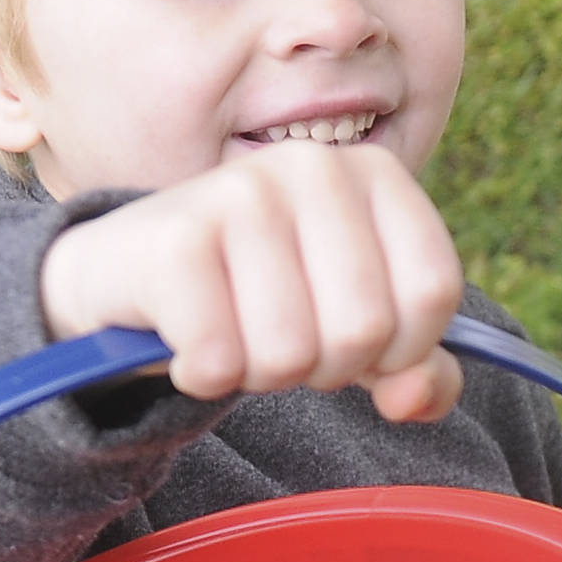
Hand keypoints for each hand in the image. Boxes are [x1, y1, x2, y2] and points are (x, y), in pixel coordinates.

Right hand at [39, 141, 463, 421]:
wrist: (128, 273)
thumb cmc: (255, 296)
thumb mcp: (346, 323)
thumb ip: (411, 367)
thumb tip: (414, 396)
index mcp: (373, 173)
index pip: (434, 290)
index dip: (400, 349)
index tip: (354, 343)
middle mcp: (311, 165)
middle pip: (363, 328)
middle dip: (322, 367)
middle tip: (279, 339)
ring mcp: (240, 193)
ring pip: (289, 353)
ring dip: (256, 373)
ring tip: (231, 335)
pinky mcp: (176, 239)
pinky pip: (219, 361)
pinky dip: (201, 375)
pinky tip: (184, 339)